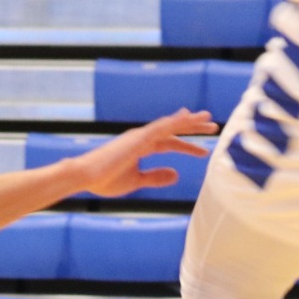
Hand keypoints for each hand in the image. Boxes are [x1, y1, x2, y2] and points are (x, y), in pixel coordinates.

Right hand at [72, 108, 217, 197]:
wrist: (85, 176)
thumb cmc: (105, 180)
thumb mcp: (136, 181)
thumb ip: (156, 176)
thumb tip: (176, 174)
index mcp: (141, 146)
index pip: (169, 143)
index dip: (186, 144)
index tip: (203, 148)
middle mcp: (142, 137)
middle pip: (173, 130)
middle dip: (193, 128)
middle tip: (213, 126)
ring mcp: (140, 136)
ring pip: (170, 125)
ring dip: (190, 122)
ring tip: (208, 120)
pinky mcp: (137, 138)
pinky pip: (160, 128)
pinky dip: (174, 121)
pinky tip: (187, 118)